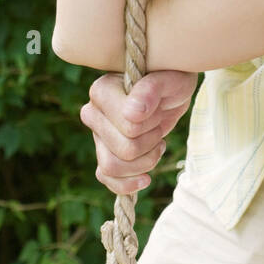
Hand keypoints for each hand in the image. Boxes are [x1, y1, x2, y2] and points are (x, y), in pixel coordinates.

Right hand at [81, 71, 197, 195]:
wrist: (170, 89)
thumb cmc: (171, 79)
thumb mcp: (171, 79)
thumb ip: (152, 90)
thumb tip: (133, 113)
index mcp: (102, 91)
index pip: (129, 127)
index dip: (153, 122)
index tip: (161, 104)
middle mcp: (92, 113)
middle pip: (124, 149)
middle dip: (152, 140)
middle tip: (160, 121)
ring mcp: (96, 135)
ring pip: (112, 167)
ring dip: (145, 161)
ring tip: (157, 142)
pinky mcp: (103, 153)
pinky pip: (106, 179)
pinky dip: (127, 184)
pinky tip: (145, 178)